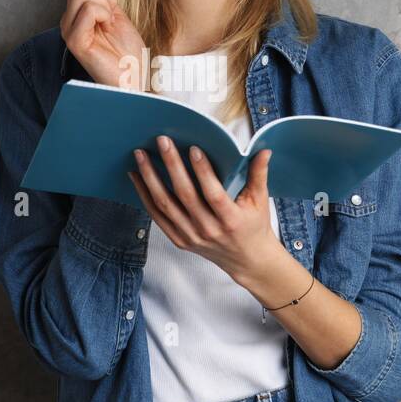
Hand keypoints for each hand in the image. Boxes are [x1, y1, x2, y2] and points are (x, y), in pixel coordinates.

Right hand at [60, 0, 146, 88]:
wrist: (134, 75)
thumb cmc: (127, 49)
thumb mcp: (115, 13)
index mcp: (77, 11)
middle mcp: (68, 18)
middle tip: (113, 11)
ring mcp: (69, 29)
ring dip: (106, 3)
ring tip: (110, 22)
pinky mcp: (75, 40)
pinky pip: (89, 9)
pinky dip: (104, 14)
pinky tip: (107, 27)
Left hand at [127, 135, 283, 284]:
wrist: (245, 260)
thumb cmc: (253, 226)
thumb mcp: (260, 201)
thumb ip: (259, 174)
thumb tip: (264, 150)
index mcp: (230, 220)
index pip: (213, 194)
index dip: (203, 171)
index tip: (193, 148)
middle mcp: (208, 230)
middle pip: (185, 195)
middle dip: (172, 165)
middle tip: (162, 141)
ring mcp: (191, 236)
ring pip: (165, 204)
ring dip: (150, 177)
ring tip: (141, 155)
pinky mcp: (179, 240)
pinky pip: (157, 216)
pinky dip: (144, 196)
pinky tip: (137, 177)